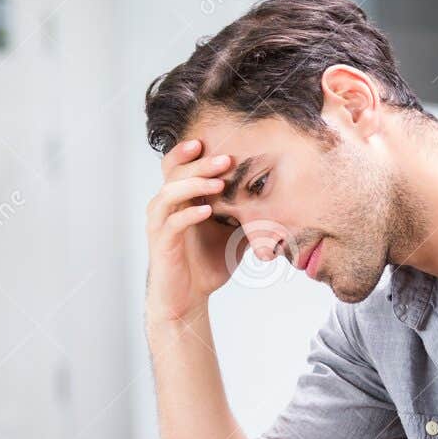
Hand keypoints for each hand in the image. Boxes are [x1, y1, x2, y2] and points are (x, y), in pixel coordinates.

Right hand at [144, 138, 237, 323]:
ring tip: (218, 183)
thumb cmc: (207, 263)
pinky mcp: (161, 244)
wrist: (188, 298)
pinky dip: (189, 214)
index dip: (189, 150)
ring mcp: (160, 224)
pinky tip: (207, 211)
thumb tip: (278, 196)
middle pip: (175, 172)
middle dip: (200, 163)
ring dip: (194, 185)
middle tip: (226, 159)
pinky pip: (171, 223)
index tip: (215, 140)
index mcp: (179, 198)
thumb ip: (245, 212)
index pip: (177, 164)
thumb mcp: (233, 232)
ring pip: (169, 193)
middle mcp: (164, 206)